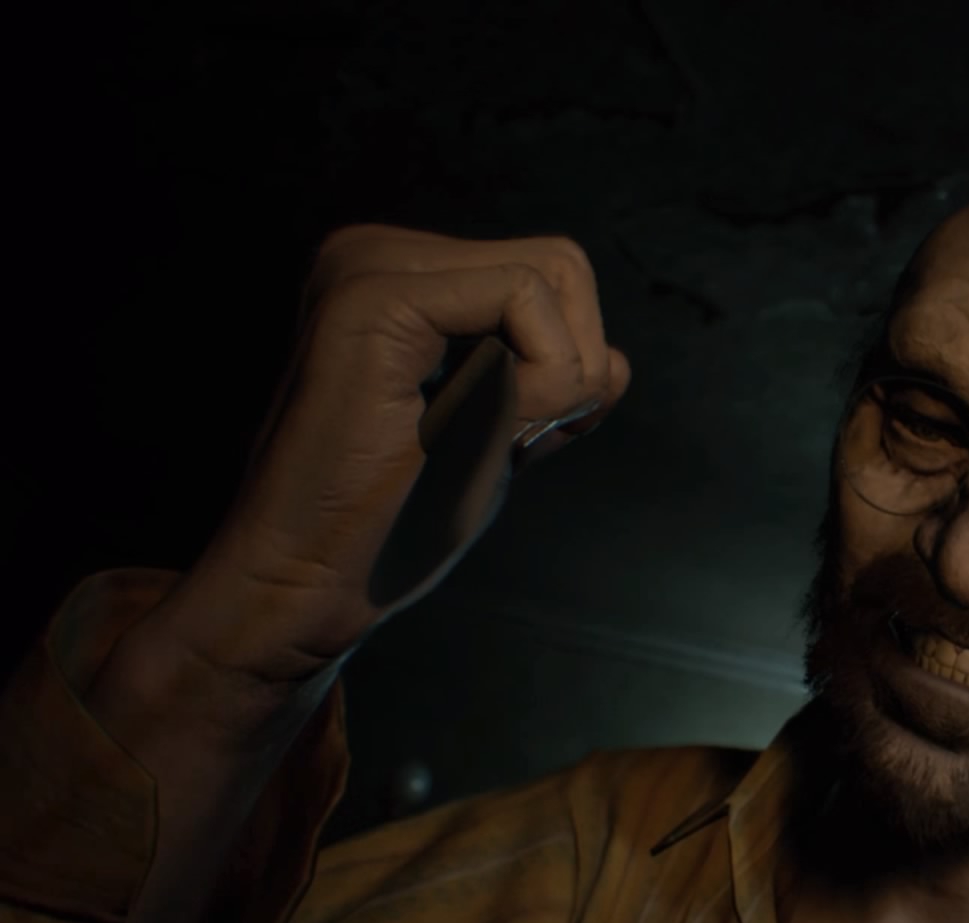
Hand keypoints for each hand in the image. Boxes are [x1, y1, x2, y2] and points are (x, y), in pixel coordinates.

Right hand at [155, 225, 631, 717]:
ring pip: (552, 274)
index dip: (574, 365)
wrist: (313, 583)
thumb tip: (614, 361)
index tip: (516, 435)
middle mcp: (376, 253)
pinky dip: (540, 375)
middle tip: (502, 437)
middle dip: (575, 364)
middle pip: (561, 265)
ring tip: (475, 434)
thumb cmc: (397, 524)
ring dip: (557, 377)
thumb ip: (549, 392)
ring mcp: (367, 266)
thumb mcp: (498, 440)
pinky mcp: (372, 296)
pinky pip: (524, 296)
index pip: (552, 277)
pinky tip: (472, 427)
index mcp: (401, 279)